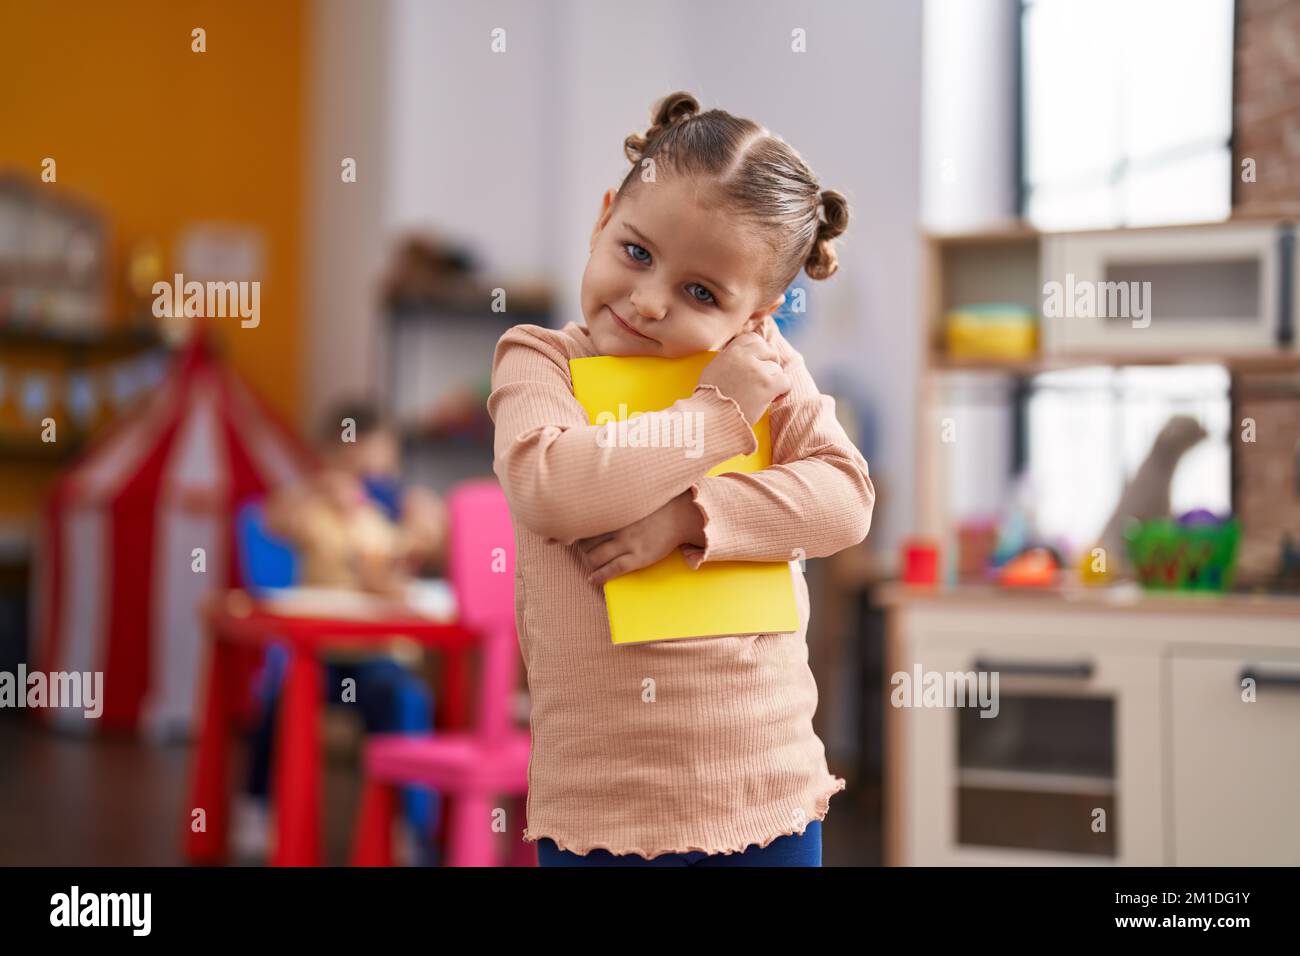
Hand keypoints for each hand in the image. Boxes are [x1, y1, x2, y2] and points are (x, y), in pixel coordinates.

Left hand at [576, 493, 697, 586]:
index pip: (585, 526)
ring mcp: (628, 543)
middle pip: (585, 543)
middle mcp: (617, 528)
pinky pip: (613, 569)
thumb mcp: (630, 501)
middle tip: (586, 552)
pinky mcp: (639, 557)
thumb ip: (612, 506)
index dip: (574, 534)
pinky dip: (599, 576)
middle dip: (582, 550)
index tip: (570, 538)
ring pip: (595, 557)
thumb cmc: (655, 508)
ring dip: (589, 563)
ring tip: (592, 565)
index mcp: (614, 513)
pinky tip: (593, 580)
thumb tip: (592, 504)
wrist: (680, 516)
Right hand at [698, 330, 790, 425]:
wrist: (710, 419)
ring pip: (776, 369)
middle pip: (769, 350)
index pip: (753, 339)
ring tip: (762, 396)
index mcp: (730, 352)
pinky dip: (783, 391)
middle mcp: (744, 357)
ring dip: (773, 382)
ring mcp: (757, 370)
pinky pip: (786, 381)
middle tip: (767, 378)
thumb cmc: (708, 402)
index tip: (759, 363)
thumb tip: (737, 359)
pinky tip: (773, 399)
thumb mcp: (712, 372)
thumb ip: (727, 361)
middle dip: (771, 363)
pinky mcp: (767, 385)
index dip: (760, 351)